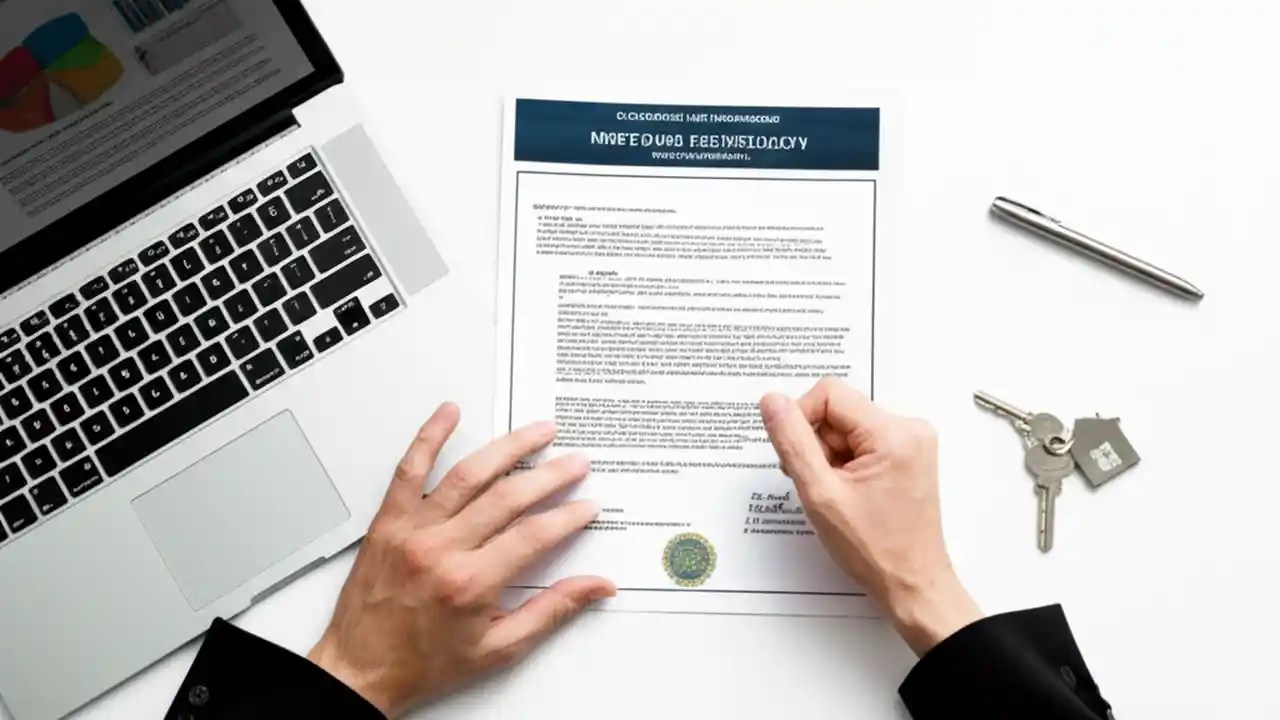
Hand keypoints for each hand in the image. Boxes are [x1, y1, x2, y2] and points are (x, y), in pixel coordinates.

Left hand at [307, 404, 614, 716]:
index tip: (586, 506)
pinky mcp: (388, 522)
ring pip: (467, 475)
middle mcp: (442, 551)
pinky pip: (409, 470)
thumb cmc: (422, 663)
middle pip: (508, 497)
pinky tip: (448, 414)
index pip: (534, 535)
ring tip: (537, 432)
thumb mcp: (497, 649)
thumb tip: (594, 588)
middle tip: (575, 462)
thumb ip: (550, 612)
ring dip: (508, 448)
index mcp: (471, 584)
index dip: (568, 516)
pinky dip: (429, 437)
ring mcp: (413, 531)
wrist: (359, 669)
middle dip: (550, 475)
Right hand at [759, 378, 980, 655]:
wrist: (912, 584)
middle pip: (839, 410)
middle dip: (817, 444)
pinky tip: (848, 492)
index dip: (801, 419)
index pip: (829, 393)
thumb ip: (792, 442)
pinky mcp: (907, 455)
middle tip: (818, 484)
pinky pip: (862, 441)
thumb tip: (772, 401)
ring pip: (847, 427)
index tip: (795, 456)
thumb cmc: (874, 549)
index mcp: (894, 433)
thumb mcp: (820, 493)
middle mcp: (910, 429)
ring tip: (835, 493)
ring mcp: (912, 442)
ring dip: (829, 456)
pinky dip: (845, 462)